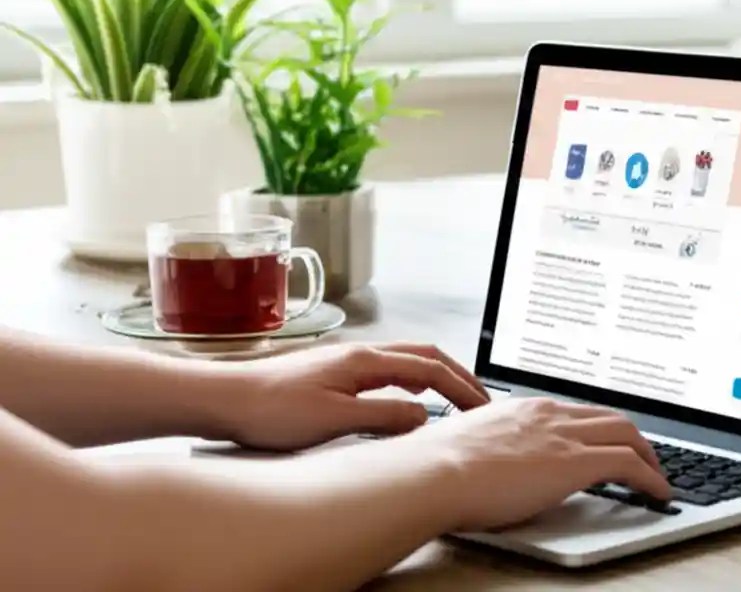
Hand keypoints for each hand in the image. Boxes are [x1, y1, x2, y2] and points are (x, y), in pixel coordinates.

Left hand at [221, 342, 488, 450]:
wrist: (225, 398)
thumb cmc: (271, 409)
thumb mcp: (334, 420)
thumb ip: (384, 417)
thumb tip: (424, 417)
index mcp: (366, 362)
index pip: (431, 370)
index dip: (462, 388)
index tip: (482, 408)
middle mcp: (361, 353)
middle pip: (425, 355)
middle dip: (458, 374)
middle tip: (479, 398)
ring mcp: (346, 359)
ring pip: (407, 358)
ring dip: (437, 375)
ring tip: (454, 397)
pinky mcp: (333, 371)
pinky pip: (388, 368)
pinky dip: (413, 378)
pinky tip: (407, 397)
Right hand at [423, 397, 670, 530]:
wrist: (432, 472)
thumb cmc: (437, 466)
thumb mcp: (470, 445)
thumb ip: (491, 447)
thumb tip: (489, 464)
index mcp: (524, 408)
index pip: (577, 411)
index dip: (599, 426)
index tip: (605, 439)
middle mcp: (549, 414)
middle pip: (609, 416)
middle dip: (632, 436)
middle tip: (644, 455)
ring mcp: (563, 435)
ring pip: (626, 433)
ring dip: (648, 455)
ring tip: (656, 474)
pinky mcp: (575, 461)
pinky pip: (628, 463)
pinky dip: (650, 477)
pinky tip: (658, 491)